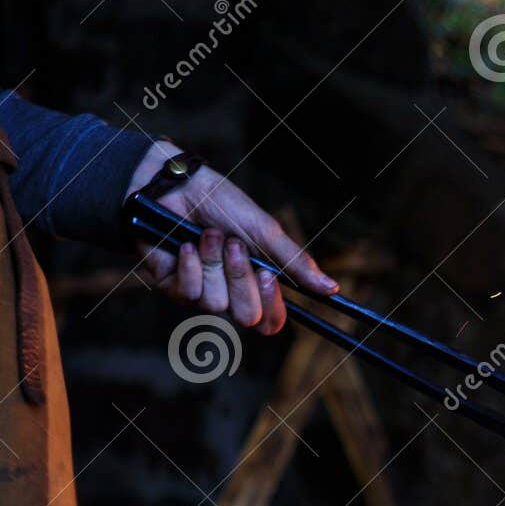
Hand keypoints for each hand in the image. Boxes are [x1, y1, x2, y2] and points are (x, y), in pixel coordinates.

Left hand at [129, 141, 337, 335]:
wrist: (177, 185)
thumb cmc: (221, 205)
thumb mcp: (264, 231)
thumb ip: (295, 262)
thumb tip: (332, 288)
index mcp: (255, 284)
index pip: (271, 320)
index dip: (273, 306)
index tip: (268, 274)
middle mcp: (229, 294)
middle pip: (246, 317)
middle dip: (240, 277)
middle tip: (234, 244)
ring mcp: (200, 294)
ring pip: (216, 304)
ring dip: (213, 263)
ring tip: (206, 235)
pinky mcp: (172, 288)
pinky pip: (189, 294)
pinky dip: (191, 265)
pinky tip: (184, 245)